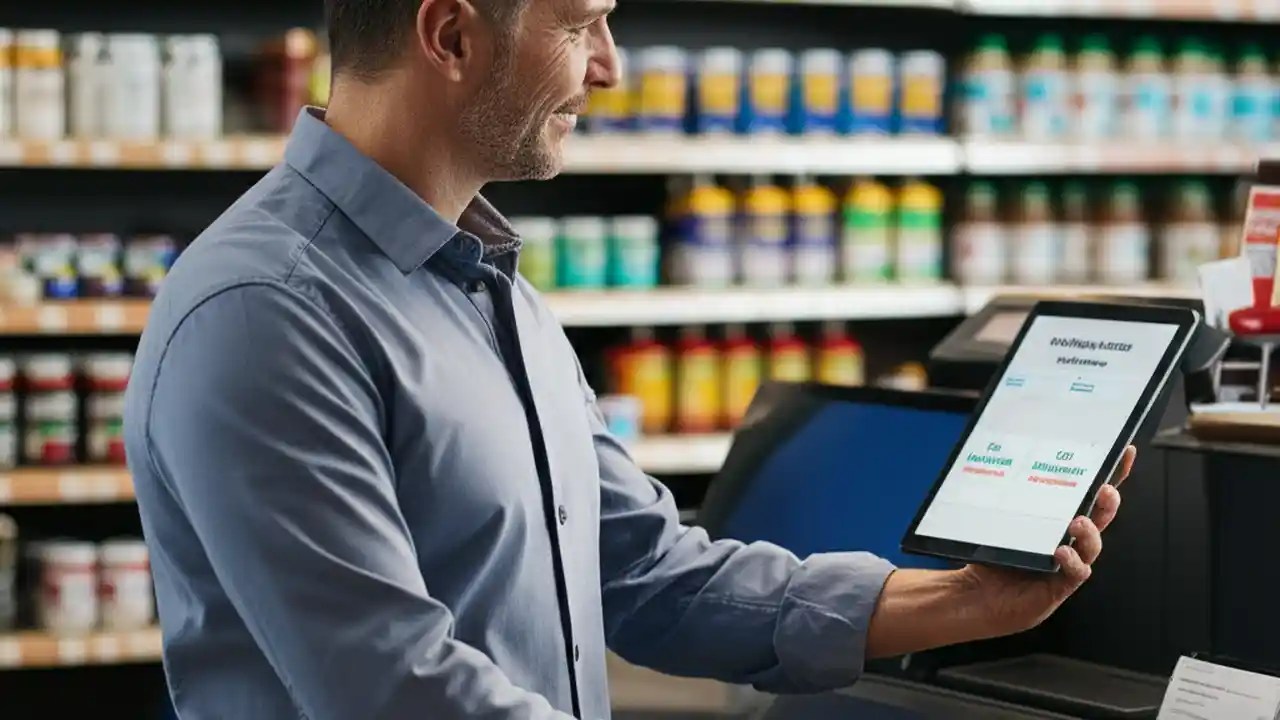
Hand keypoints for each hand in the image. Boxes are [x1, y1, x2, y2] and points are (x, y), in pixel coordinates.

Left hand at [958, 446, 1135, 637]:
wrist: (980, 595)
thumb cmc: (993, 556)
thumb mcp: (999, 521)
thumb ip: (1005, 498)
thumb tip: (999, 459)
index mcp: (1059, 519)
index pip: (1091, 494)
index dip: (1113, 474)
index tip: (1124, 451)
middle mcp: (1070, 539)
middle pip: (1101, 517)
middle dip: (1108, 501)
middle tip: (1105, 489)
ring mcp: (1068, 562)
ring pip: (1092, 545)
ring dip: (1090, 532)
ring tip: (1078, 522)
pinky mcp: (1060, 585)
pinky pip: (1076, 572)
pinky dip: (1072, 561)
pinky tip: (1062, 552)